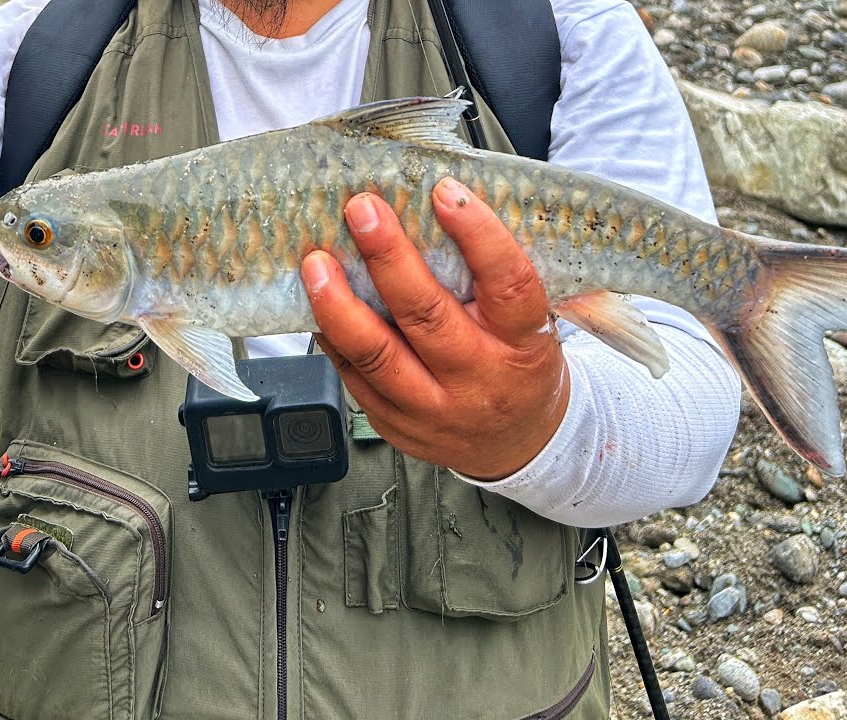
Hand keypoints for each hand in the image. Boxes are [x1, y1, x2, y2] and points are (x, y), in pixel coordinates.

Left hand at [300, 177, 569, 479]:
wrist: (518, 442)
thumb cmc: (519, 362)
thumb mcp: (530, 322)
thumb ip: (494, 278)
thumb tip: (436, 205)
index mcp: (524, 343)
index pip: (508, 284)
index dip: (479, 234)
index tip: (445, 192)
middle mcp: (480, 378)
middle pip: (427, 315)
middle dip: (388, 257)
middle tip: (361, 210)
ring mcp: (435, 408)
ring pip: (377, 355)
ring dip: (339, 304)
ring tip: (316, 263)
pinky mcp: (397, 425)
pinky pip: (354, 377)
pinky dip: (333, 337)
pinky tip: (318, 305)